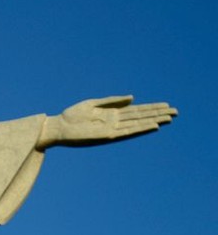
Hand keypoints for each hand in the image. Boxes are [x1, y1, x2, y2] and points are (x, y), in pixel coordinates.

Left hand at [38, 95, 176, 148]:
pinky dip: (140, 129)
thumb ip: (112, 101)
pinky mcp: (106, 136)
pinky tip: (152, 126)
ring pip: (137, 125)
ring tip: (169, 119)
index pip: (136, 111)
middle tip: (176, 112)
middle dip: (157, 114)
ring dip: (153, 122)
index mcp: (111, 114)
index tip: (166, 105)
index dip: (151, 108)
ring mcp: (112, 130)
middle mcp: (115, 123)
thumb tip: (133, 97)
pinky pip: (127, 132)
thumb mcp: (93, 104)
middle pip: (140, 117)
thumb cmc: (72, 116)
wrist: (57, 127)